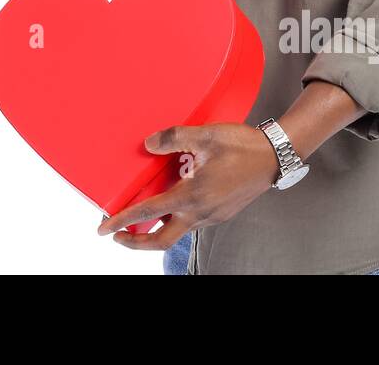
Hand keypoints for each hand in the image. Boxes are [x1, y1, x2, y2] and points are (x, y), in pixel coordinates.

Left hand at [96, 123, 278, 249]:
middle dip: (135, 243)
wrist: (275, 156)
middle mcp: (200, 213)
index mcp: (192, 196)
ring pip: (176, 232)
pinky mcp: (220, 213)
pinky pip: (190, 222)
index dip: (122, 222)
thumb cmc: (242, 146)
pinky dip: (173, 219)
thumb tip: (148, 144)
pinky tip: (170, 203)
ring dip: (155, 230)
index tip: (103, 228)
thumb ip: (173, 138)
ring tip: (139, 218)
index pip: (148, 214)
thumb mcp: (205, 135)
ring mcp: (211, 216)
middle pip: (160, 241)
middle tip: (116, 235)